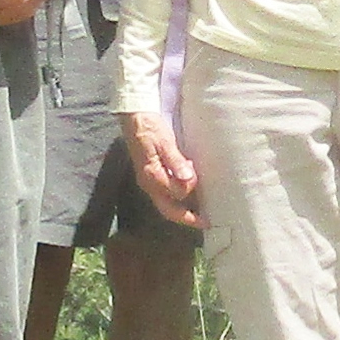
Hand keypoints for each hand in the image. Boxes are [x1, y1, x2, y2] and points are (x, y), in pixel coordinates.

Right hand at [122, 111, 205, 229]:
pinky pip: (165, 194)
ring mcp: (149, 181)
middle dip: (186, 218)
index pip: (175, 195)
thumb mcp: (164, 141)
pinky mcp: (151, 175)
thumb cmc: (149, 127)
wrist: (134, 117)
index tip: (202, 198)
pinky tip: (190, 193)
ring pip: (167, 204)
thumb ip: (175, 161)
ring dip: (184, 208)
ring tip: (202, 209)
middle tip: (206, 222)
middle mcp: (149, 183)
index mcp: (152, 176)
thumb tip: (187, 179)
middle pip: (168, 210)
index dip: (190, 197)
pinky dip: (178, 198)